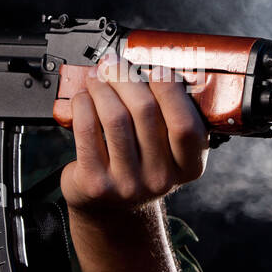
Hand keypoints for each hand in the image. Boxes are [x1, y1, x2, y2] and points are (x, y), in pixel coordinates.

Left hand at [60, 55, 209, 216]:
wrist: (111, 207)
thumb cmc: (141, 166)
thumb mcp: (168, 149)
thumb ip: (170, 116)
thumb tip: (150, 66)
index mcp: (188, 167)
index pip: (186, 124)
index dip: (171, 90)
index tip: (156, 69)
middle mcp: (161, 178)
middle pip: (146, 111)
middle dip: (126, 77)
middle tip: (114, 64)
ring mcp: (128, 183)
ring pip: (115, 117)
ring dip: (103, 87)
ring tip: (97, 78)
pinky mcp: (96, 182)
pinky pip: (88, 130)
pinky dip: (84, 105)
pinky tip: (84, 98)